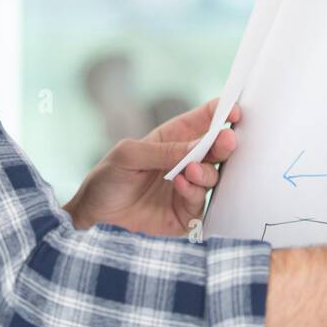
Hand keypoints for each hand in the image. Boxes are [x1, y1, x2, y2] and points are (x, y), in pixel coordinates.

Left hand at [65, 97, 239, 236]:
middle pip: (217, 149)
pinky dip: (192, 192)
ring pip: (213, 176)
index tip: (234, 112)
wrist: (93, 214)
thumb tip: (197, 147)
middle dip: (224, 144)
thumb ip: (163, 150)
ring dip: (206, 171)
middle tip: (226, 140)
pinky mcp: (185, 213)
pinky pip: (199, 202)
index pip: (206, 120)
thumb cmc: (108, 177)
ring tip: (189, 169)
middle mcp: (186, 161)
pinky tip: (179, 184)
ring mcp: (188, 187)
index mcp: (175, 138)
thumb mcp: (128, 155)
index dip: (223, 113)